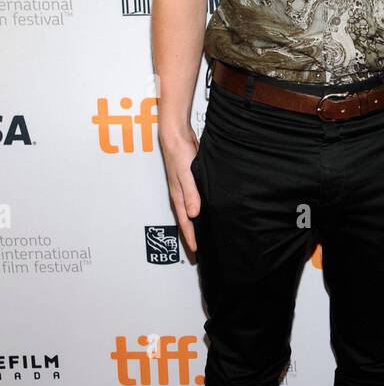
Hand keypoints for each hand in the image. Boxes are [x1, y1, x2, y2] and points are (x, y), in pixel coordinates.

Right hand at [160, 128, 202, 252]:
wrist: (176, 135)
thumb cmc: (179, 152)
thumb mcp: (187, 175)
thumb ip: (191, 194)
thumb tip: (194, 214)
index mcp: (178, 196)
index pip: (185, 222)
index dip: (190, 237)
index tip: (196, 251)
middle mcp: (180, 194)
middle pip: (186, 220)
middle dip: (191, 235)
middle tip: (198, 250)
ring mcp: (185, 187)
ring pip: (190, 211)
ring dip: (195, 223)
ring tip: (203, 234)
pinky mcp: (191, 180)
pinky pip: (194, 200)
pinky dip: (198, 209)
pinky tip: (205, 210)